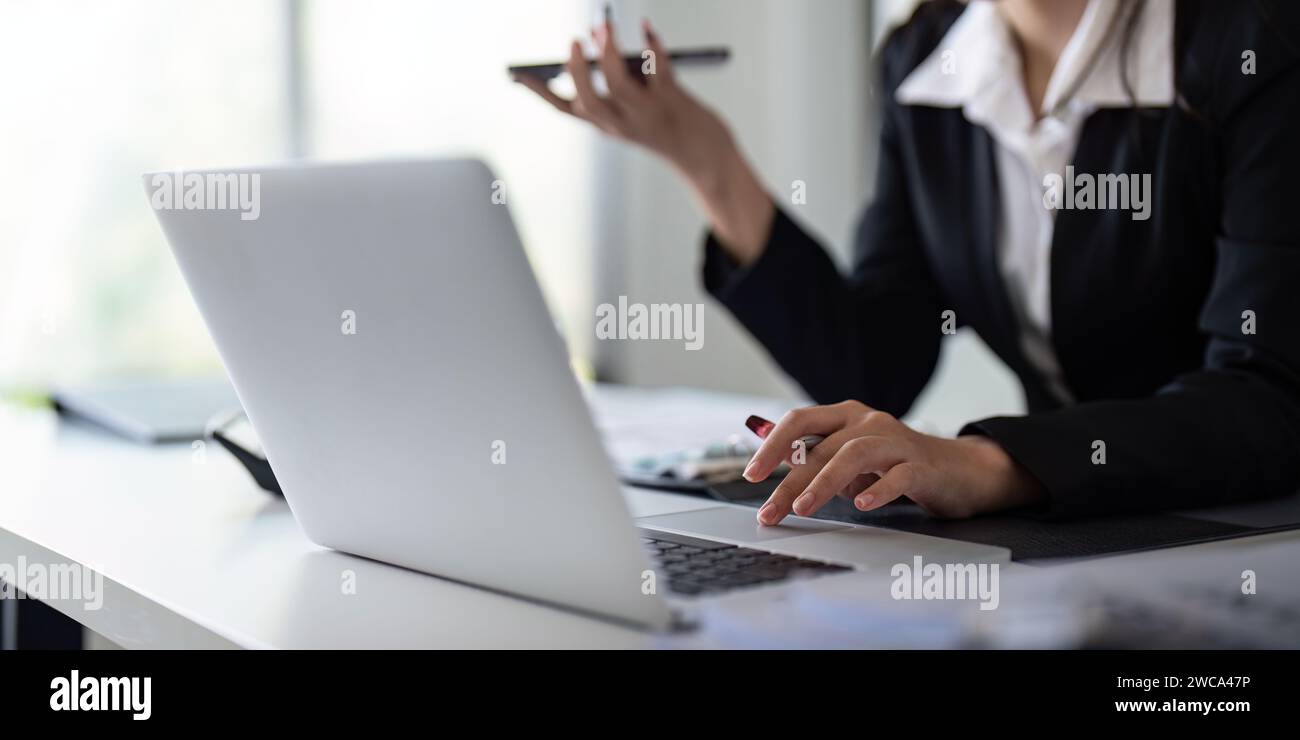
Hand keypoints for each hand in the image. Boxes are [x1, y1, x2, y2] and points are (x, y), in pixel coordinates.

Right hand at [512, 18, 773, 263]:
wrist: (705, 156)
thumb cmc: (667, 124)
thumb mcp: (634, 104)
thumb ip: (615, 73)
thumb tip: (598, 33)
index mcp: (606, 124)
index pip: (565, 109)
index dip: (539, 93)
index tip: (517, 76)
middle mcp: (621, 122)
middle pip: (587, 98)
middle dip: (577, 69)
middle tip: (575, 42)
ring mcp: (647, 113)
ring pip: (617, 83)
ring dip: (607, 52)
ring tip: (604, 27)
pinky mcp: (672, 101)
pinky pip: (657, 67)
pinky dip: (651, 44)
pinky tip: (647, 28)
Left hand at [742, 401, 1045, 524]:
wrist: (960, 471)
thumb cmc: (896, 466)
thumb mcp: (850, 460)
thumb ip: (815, 457)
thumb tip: (771, 460)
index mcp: (846, 416)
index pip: (800, 421)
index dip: (772, 445)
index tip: (751, 475)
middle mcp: (869, 421)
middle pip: (822, 446)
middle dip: (790, 481)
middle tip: (770, 511)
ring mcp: (897, 441)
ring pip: (855, 455)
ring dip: (824, 482)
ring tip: (804, 508)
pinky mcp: (923, 465)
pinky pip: (899, 475)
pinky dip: (878, 489)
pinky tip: (861, 505)